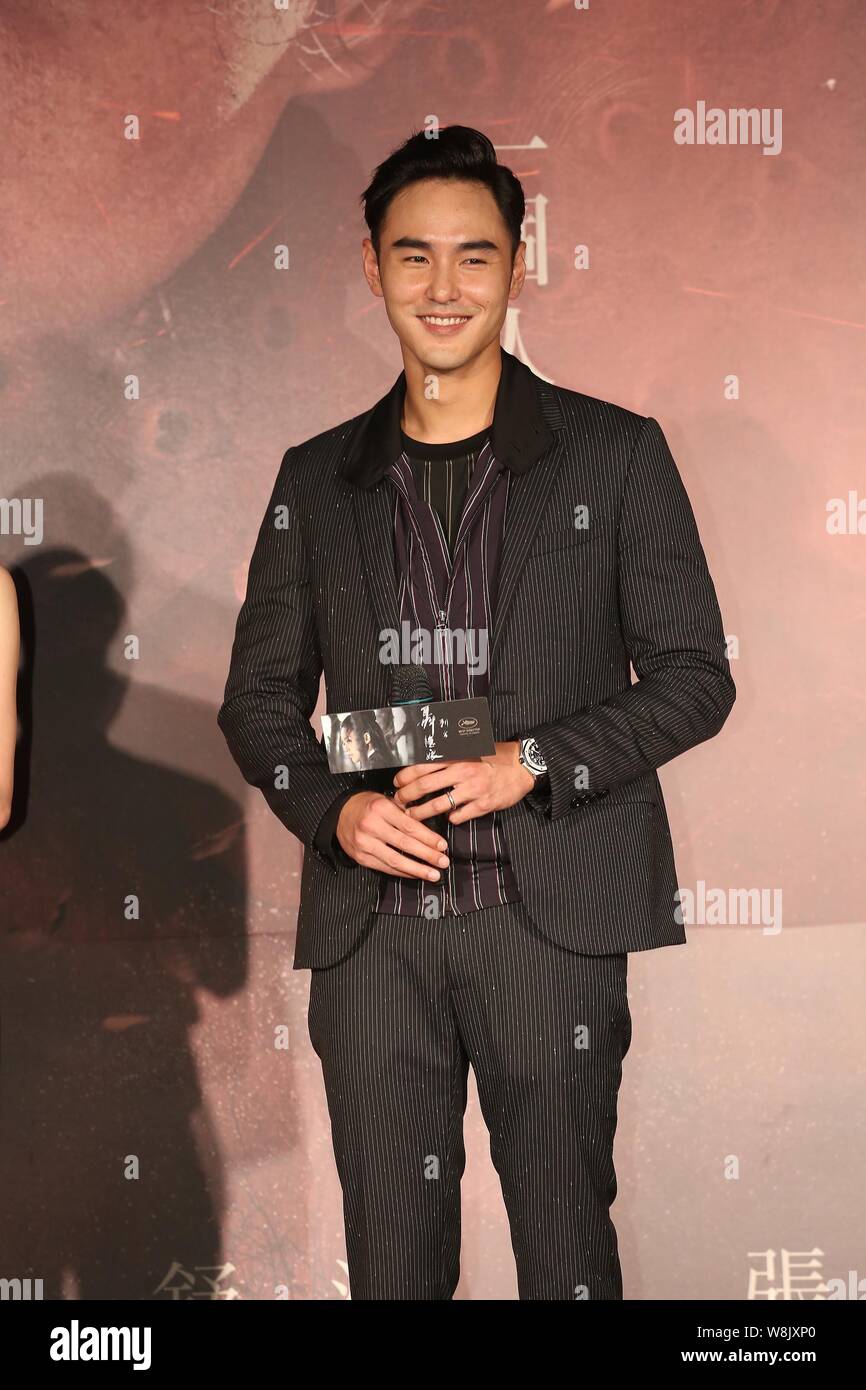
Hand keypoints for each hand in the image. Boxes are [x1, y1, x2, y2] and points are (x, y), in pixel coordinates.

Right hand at [336, 791, 450, 879]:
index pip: (409, 826)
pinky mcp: (360, 858)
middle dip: (427, 855)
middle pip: (405, 844)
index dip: (428, 838)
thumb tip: (429, 832)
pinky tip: (415, 874)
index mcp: (381, 808)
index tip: (443, 846)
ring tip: (433, 874)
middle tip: (444, 862)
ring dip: (417, 869)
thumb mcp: (385, 800)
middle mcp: (371, 826)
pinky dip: (402, 873)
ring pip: (395, 860)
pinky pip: (385, 868)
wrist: (339, 814)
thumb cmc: (368, 806)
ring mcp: (364, 844)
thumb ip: (404, 813)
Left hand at [392, 741, 534, 824]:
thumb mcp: (471, 749)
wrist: (522, 767)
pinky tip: (448, 818)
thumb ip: (449, 755)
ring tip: (412, 817)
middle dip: (407, 796)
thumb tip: (421, 760)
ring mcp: (473, 789)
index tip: (396, 783)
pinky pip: (459, 816)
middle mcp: (462, 771)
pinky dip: (451, 818)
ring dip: (421, 812)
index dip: (405, 776)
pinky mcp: (483, 804)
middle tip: (399, 802)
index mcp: (457, 756)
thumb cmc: (494, 757)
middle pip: (425, 786)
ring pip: (439, 804)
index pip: (422, 765)